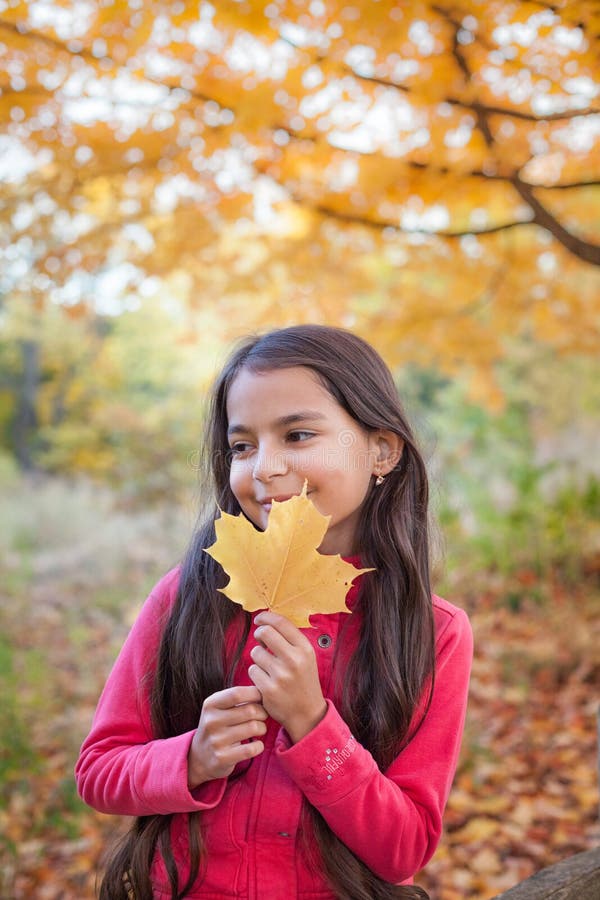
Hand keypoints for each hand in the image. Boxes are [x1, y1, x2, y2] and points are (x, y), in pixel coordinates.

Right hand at [187, 685, 266, 788]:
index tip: (262, 698)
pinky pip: (251, 749)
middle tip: (263, 716)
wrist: (199, 757)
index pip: (237, 693)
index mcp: (210, 705)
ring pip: (253, 728)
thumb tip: (263, 690)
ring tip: (259, 729)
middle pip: (250, 710)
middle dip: (263, 712)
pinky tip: (256, 744)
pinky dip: (259, 746)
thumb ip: (236, 697)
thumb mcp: (218, 708)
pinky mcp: (222, 758)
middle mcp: (211, 721)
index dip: (255, 693)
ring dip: (262, 728)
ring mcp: (216, 741)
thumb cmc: (217, 726)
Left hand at [248, 611, 326, 743]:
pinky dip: (256, 673)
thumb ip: (290, 639)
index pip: (281, 622)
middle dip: (259, 633)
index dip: (266, 617)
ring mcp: (281, 675)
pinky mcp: (269, 689)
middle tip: (260, 640)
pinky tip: (266, 680)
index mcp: (305, 649)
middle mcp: (294, 660)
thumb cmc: (303, 680)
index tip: (260, 619)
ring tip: (269, 666)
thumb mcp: (306, 657)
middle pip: (265, 632)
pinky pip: (252, 670)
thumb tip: (267, 621)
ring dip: (258, 657)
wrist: (307, 713)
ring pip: (256, 652)